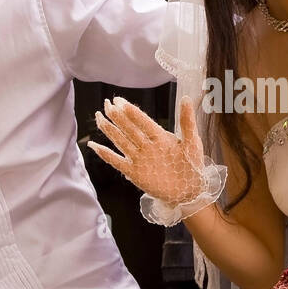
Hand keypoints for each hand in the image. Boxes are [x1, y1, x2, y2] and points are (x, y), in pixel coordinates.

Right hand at [88, 95, 208, 204]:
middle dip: (117, 116)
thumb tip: (186, 98)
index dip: (131, 111)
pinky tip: (95, 146)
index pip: (142, 121)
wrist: (189, 191)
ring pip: (121, 141)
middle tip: (106, 103)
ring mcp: (139, 159)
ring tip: (99, 117)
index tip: (119, 100)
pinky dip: (106, 154)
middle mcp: (147, 145)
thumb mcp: (192, 141)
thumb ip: (187, 121)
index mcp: (160, 136)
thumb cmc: (192, 165)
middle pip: (129, 128)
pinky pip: (117, 162)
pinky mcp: (135, 173)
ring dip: (109, 130)